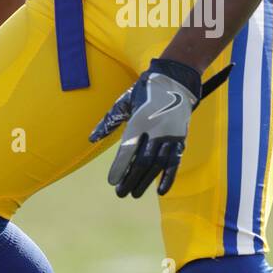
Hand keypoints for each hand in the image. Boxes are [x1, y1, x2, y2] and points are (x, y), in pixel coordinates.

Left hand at [89, 57, 230, 197]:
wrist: (176, 79)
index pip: (128, 149)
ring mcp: (170, 135)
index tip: (112, 181)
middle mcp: (155, 130)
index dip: (120, 167)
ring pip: (157, 165)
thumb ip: (109, 121)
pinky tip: (161, 191)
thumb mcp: (125, 102)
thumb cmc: (146, 90)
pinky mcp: (180, 139)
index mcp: (139, 120)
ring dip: (145, 181)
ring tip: (134, 193)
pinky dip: (169, 177)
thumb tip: (92, 138)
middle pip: (142, 161)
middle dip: (130, 179)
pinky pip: (175, 161)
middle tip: (120, 193)